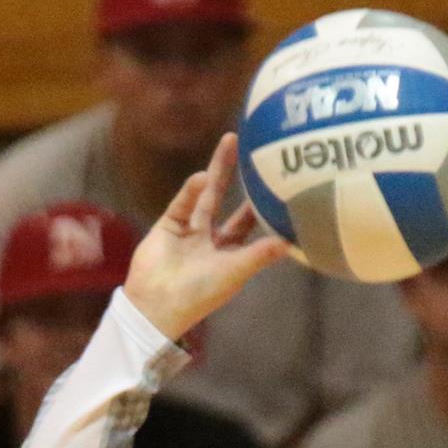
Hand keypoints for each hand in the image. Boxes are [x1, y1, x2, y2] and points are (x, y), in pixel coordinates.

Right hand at [122, 133, 290, 340]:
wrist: (156, 305)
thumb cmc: (199, 295)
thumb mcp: (234, 273)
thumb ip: (260, 256)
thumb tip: (291, 244)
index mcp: (228, 253)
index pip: (247, 222)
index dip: (260, 204)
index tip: (274, 180)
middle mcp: (209, 239)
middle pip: (226, 200)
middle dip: (238, 175)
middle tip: (252, 148)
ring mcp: (188, 230)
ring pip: (205, 194)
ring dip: (217, 170)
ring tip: (230, 142)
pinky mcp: (168, 225)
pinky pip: (182, 203)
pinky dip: (191, 191)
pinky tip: (202, 177)